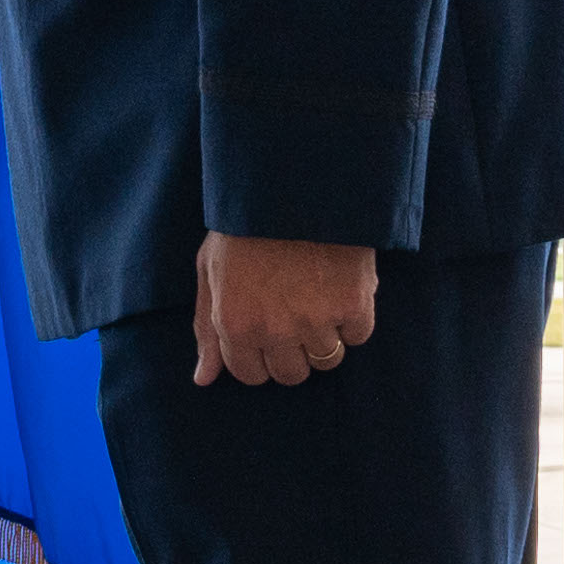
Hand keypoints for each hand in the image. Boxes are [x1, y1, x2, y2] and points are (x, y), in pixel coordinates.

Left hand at [192, 232, 377, 387]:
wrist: (293, 183)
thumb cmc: (245, 226)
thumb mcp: (210, 272)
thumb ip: (206, 329)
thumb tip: (204, 379)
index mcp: (235, 325)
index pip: (250, 375)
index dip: (258, 357)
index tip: (266, 333)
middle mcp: (275, 331)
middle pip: (291, 375)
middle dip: (291, 353)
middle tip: (294, 317)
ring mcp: (317, 320)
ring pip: (327, 359)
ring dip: (324, 337)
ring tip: (318, 299)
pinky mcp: (354, 304)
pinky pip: (359, 336)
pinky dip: (354, 319)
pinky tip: (341, 290)